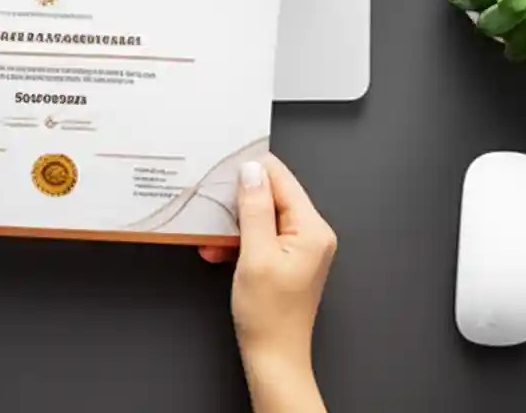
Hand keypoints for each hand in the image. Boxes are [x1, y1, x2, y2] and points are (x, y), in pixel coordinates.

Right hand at [200, 154, 336, 411]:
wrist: (273, 356)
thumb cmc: (268, 315)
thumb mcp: (255, 255)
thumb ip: (254, 208)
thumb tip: (251, 170)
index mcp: (312, 229)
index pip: (282, 180)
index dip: (251, 172)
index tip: (222, 170)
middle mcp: (313, 233)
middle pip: (272, 197)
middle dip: (238, 204)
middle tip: (212, 210)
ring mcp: (302, 246)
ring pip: (262, 217)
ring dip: (234, 225)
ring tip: (213, 241)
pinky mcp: (288, 258)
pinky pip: (262, 236)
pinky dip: (239, 241)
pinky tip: (220, 252)